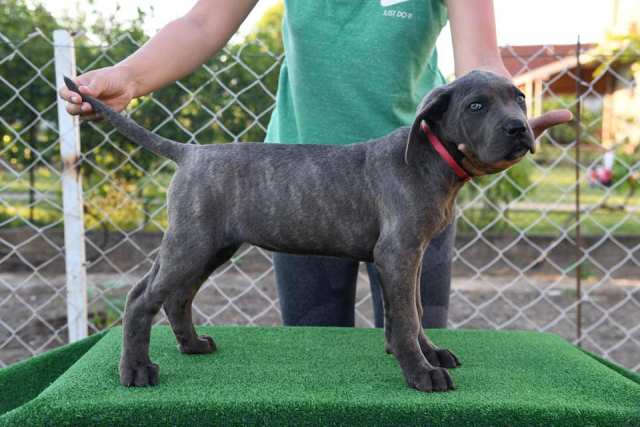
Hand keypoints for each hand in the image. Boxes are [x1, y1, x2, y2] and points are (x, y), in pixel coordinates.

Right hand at [58, 65, 137, 120]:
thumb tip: (81, 91)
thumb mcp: (102, 80)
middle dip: (77, 109)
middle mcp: (79, 99)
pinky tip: (107, 110)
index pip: (64, 93)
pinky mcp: (97, 115)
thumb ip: (93, 87)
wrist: (126, 85)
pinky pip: (95, 119)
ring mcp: (88, 108)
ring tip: (98, 108)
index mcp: (75, 86)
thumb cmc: (111, 78)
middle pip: (70, 108)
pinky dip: (100, 116)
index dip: (68, 97)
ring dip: (89, 114)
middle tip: (87, 106)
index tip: (78, 98)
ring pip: (82, 116)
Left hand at [458, 109, 572, 175]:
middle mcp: (499, 165)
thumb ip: (547, 122)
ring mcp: (487, 166)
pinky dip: (463, 158)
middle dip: (474, 157)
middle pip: (484, 166)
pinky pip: (468, 166)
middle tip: (463, 145)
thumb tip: (570, 114)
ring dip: (467, 157)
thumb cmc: (518, 131)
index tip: (476, 144)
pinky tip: (457, 145)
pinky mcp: (477, 164)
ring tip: (459, 145)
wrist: (505, 134)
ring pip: (475, 166)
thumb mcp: (530, 127)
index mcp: (511, 158)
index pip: (501, 162)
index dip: (489, 157)